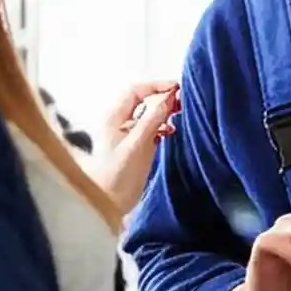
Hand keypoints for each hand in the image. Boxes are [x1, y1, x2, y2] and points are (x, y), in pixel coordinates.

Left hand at [90, 81, 179, 214]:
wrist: (107, 204)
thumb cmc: (117, 176)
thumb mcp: (138, 145)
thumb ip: (152, 119)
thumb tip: (168, 97)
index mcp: (113, 117)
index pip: (136, 91)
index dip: (156, 86)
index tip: (177, 89)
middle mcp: (118, 122)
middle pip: (142, 100)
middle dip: (162, 97)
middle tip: (183, 101)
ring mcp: (125, 135)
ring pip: (147, 114)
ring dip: (163, 112)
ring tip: (180, 114)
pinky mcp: (133, 147)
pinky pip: (149, 128)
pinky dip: (161, 126)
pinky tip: (171, 131)